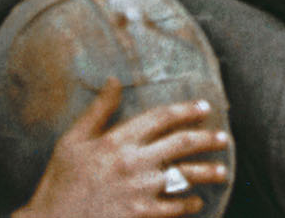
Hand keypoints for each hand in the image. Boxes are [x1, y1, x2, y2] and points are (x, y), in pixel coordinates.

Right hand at [16, 81, 230, 217]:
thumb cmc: (59, 182)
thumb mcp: (72, 142)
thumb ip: (98, 111)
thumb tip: (114, 80)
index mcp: (117, 141)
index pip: (161, 117)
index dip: (187, 109)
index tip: (205, 107)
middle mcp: (133, 162)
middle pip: (183, 143)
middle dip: (208, 139)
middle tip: (224, 138)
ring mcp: (139, 189)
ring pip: (185, 175)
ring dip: (208, 172)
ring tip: (222, 171)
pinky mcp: (139, 214)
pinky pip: (174, 207)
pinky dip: (189, 204)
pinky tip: (197, 202)